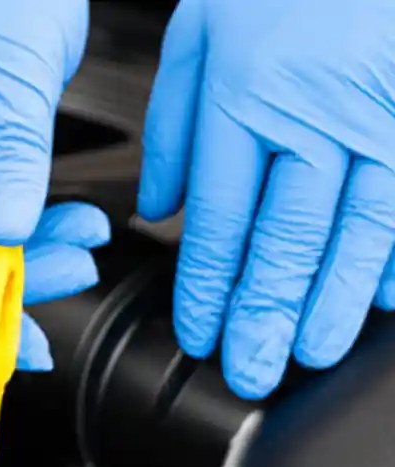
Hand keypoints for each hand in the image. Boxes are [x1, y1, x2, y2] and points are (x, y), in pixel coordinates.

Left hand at [140, 0, 394, 398]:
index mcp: (245, 96)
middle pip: (289, 238)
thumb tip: (156, 210)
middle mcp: (315, 113)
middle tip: (251, 371)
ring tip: (311, 353)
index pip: (220, 218)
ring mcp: (380, 115)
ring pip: (359, 231)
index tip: (198, 334)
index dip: (207, 288)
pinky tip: (382, 297)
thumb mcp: (197, 33)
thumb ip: (174, 126)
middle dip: (266, 317)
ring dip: (333, 303)